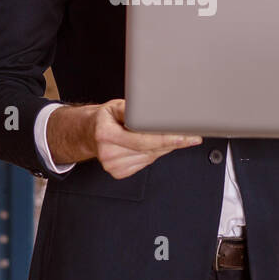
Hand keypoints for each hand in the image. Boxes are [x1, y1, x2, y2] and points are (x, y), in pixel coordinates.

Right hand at [49, 99, 200, 178]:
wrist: (88, 133)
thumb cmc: (105, 119)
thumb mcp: (116, 106)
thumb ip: (133, 109)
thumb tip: (154, 110)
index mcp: (105, 134)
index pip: (144, 139)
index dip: (167, 138)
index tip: (186, 137)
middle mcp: (108, 152)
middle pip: (150, 150)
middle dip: (172, 142)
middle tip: (190, 135)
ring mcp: (112, 165)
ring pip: (151, 158)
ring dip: (162, 148)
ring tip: (159, 135)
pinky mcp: (118, 173)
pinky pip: (145, 164)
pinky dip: (152, 154)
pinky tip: (147, 146)